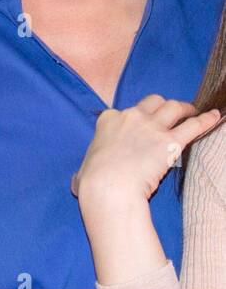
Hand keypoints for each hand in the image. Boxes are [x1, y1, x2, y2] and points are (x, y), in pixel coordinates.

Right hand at [74, 95, 220, 211]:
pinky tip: (216, 117)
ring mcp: (152, 128)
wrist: (109, 187)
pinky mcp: (170, 141)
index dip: (137, 118)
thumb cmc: (92, 181)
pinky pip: (194, 125)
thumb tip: (78, 182)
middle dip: (164, 106)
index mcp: (108, 120)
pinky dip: (206, 120)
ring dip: (186, 109)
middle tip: (174, 113)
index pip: (126, 110)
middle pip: (154, 101)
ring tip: (194, 112)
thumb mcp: (82, 171)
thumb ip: (84, 170)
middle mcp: (130, 117)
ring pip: (174, 107)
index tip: (142, 126)